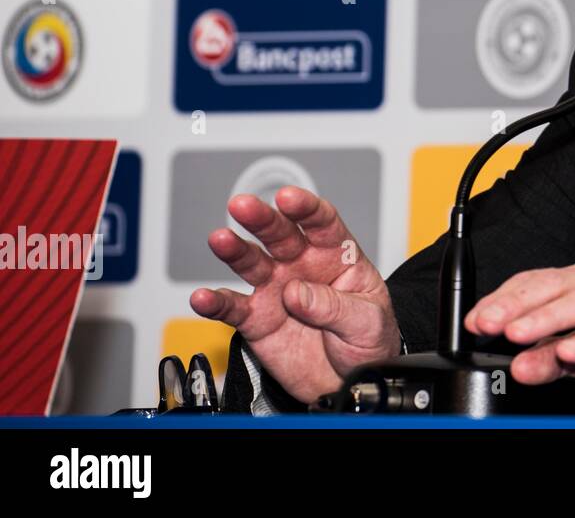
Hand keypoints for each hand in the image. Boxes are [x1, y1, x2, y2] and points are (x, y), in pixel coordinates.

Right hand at [189, 186, 401, 404]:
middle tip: (244, 205)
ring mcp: (276, 289)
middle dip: (263, 219)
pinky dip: (215, 303)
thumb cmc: (367, 341)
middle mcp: (302, 266)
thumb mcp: (368, 322)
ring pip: (252, 263)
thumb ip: (335, 306)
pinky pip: (232, 309)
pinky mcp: (256, 319)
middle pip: (281, 235)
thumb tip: (296, 292)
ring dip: (235, 250)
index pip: (323, 223)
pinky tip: (202, 298)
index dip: (306, 209)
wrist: (349, 380)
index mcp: (337, 256)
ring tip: (220, 240)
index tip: (289, 198)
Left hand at [464, 261, 574, 399]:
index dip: (504, 299)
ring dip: (547, 317)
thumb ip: (555, 359)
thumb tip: (518, 365)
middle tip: (486, 323)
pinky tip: (570, 351)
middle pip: (555, 287)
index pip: (538, 284)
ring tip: (517, 333)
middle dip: (515, 305)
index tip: (475, 321)